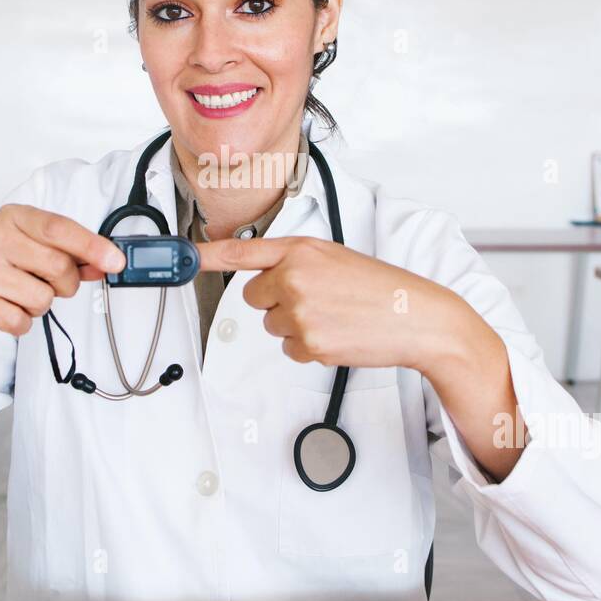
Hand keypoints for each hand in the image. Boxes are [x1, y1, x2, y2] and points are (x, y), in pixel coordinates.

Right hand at [0, 205, 124, 341]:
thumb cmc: (0, 270)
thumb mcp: (34, 252)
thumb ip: (70, 254)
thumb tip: (106, 263)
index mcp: (12, 217)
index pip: (59, 228)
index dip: (92, 246)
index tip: (116, 261)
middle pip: (58, 265)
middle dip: (65, 284)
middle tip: (50, 284)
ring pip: (41, 297)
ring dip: (40, 305)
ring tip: (19, 296)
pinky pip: (20, 320)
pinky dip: (21, 323)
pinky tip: (6, 310)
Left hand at [195, 236, 470, 374]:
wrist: (416, 317)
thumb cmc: (380, 288)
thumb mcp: (336, 258)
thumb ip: (297, 262)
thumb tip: (266, 276)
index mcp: (302, 251)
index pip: (243, 253)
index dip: (207, 255)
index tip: (183, 257)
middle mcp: (295, 278)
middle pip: (254, 297)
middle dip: (277, 301)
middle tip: (316, 300)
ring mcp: (300, 312)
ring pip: (272, 326)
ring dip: (296, 326)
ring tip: (333, 317)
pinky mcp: (309, 343)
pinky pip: (289, 349)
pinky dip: (309, 347)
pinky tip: (336, 335)